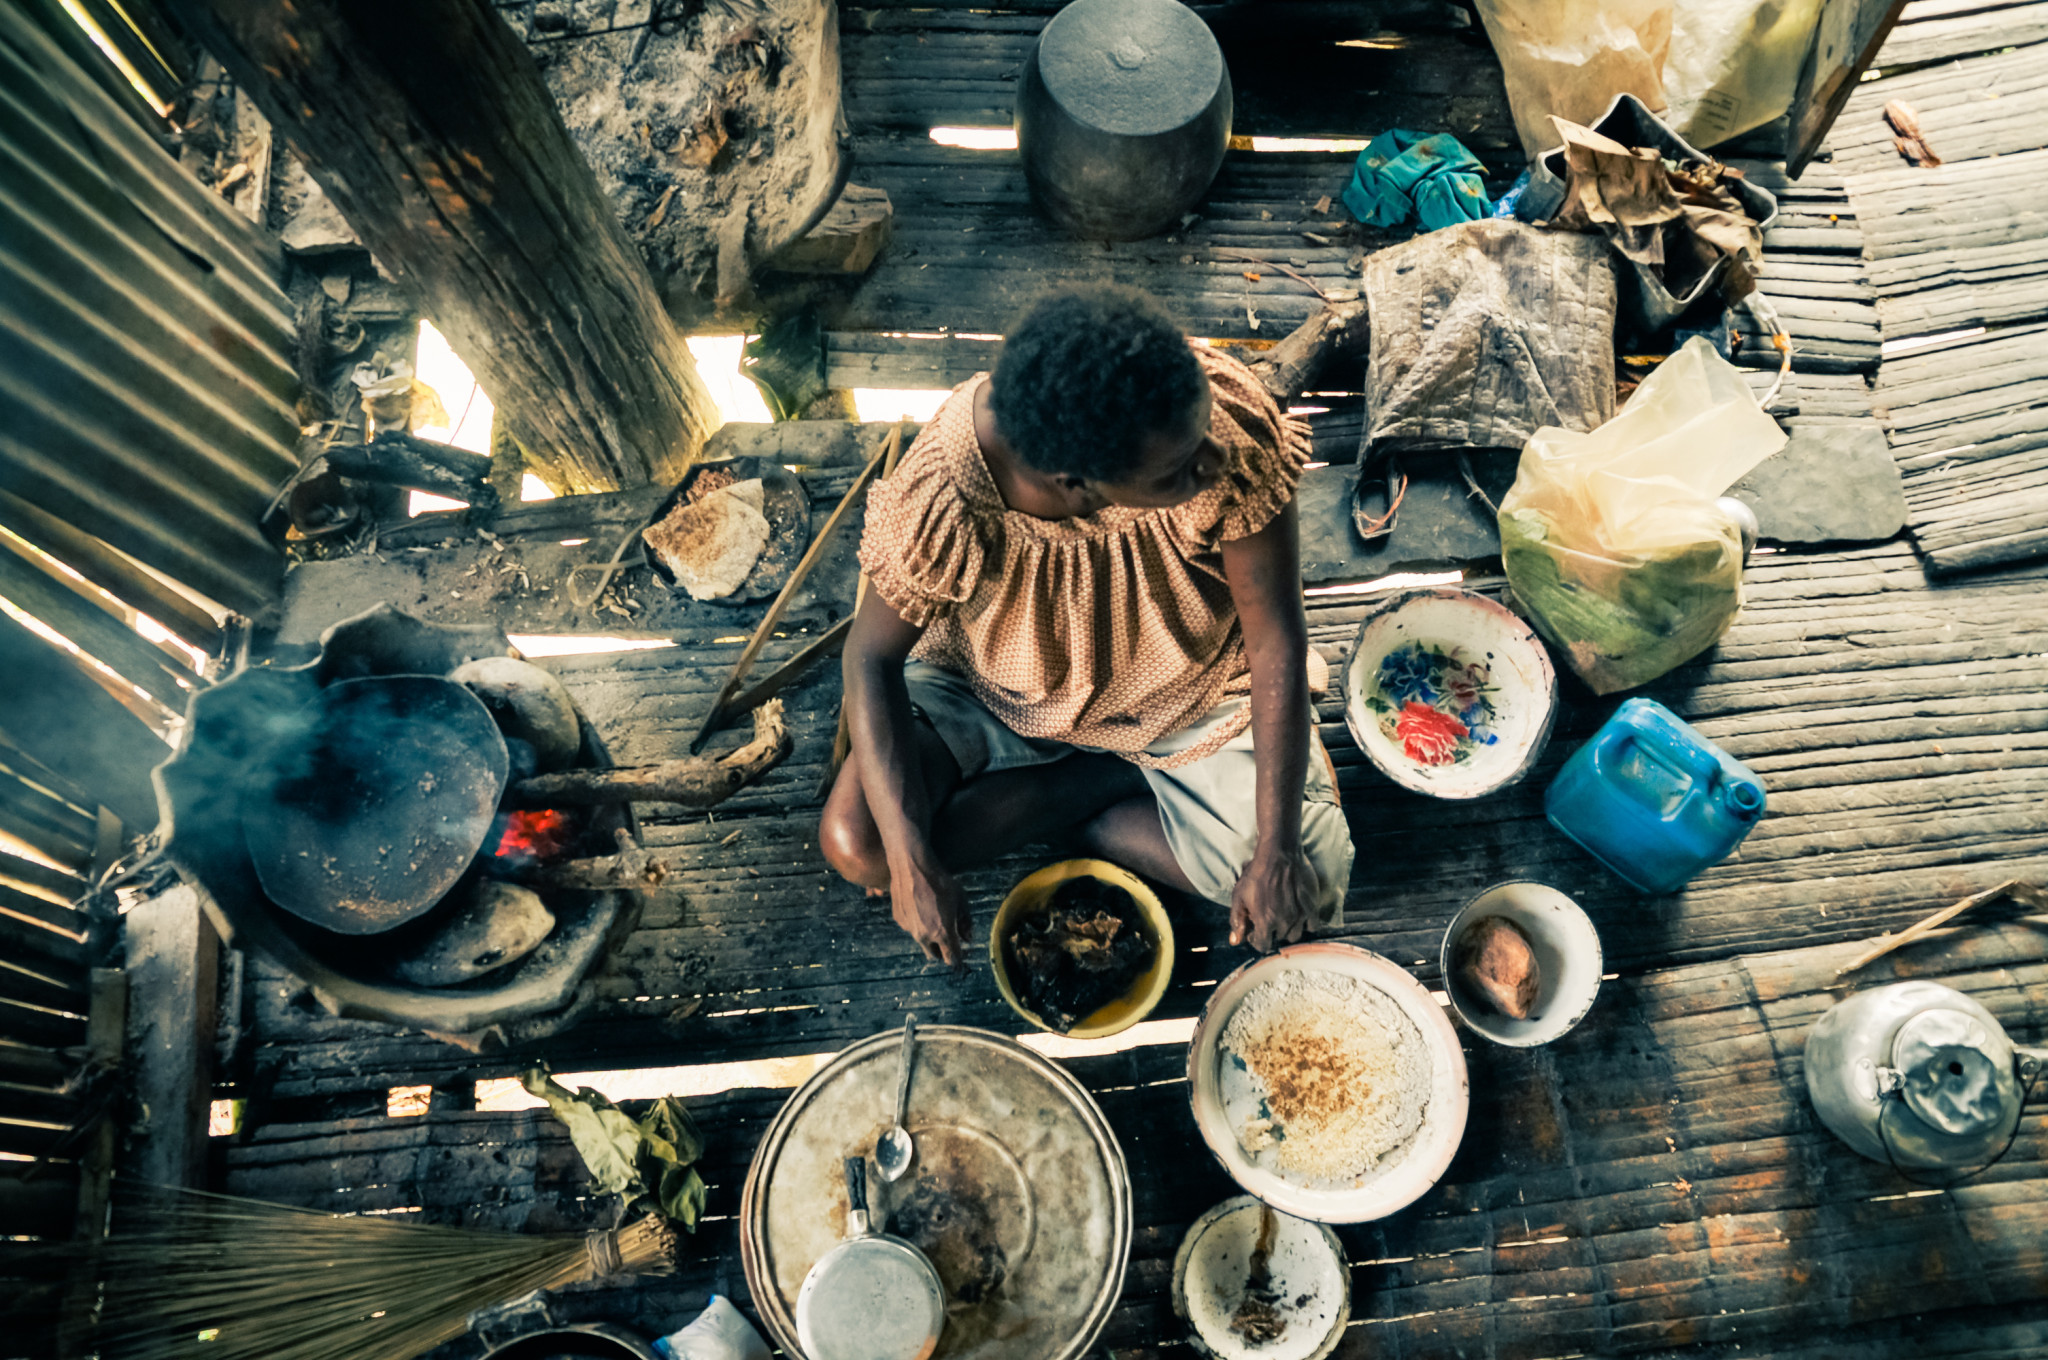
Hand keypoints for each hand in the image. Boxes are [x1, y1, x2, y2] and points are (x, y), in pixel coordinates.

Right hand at [889, 850, 970, 965]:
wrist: (912, 867)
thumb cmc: (940, 881)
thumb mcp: (961, 899)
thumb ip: (966, 922)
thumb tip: (968, 938)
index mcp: (942, 932)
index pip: (952, 958)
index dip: (959, 960)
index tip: (962, 957)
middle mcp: (924, 935)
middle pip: (935, 956)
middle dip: (944, 953)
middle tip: (950, 943)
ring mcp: (909, 928)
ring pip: (922, 942)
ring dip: (930, 938)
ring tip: (935, 919)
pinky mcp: (899, 920)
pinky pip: (911, 928)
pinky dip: (918, 925)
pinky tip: (921, 908)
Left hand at [1229, 844, 1320, 952]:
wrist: (1279, 854)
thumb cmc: (1256, 874)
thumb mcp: (1239, 896)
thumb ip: (1237, 920)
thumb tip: (1235, 942)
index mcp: (1264, 921)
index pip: (1263, 946)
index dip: (1257, 940)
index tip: (1255, 931)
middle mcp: (1283, 922)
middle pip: (1279, 938)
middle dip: (1272, 931)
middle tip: (1268, 916)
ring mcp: (1299, 915)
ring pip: (1295, 934)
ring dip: (1288, 929)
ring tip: (1283, 916)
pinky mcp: (1312, 906)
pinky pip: (1313, 926)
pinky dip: (1307, 924)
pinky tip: (1299, 915)